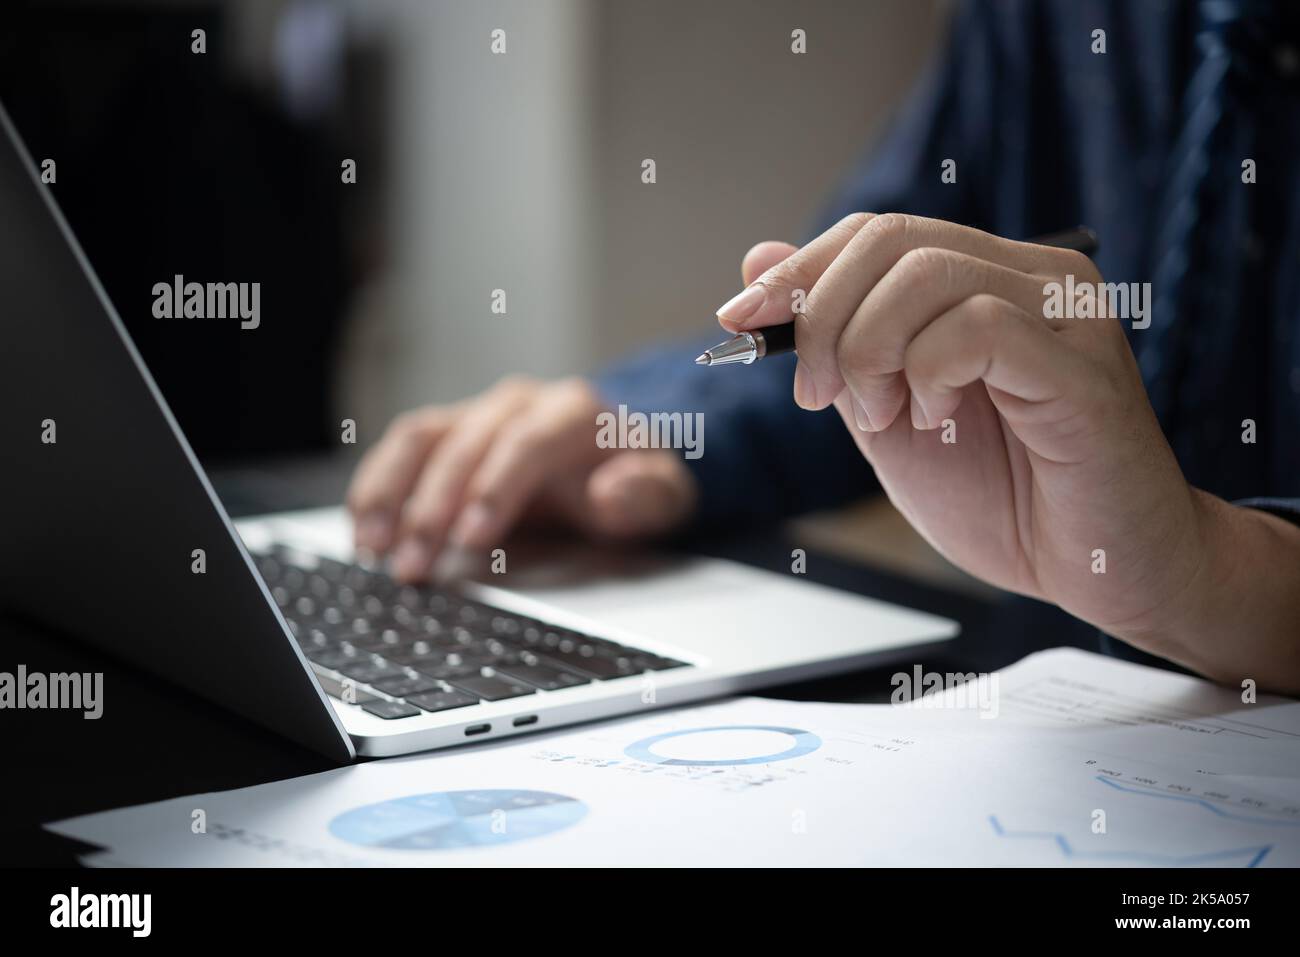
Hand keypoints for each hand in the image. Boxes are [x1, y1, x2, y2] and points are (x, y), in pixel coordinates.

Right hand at [346, 377, 696, 581]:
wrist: (618, 453)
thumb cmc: (637, 478)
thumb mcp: (665, 494)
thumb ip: (646, 494)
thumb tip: (610, 493)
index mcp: (574, 412)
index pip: (527, 442)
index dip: (495, 487)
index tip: (473, 537)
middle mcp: (520, 403)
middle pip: (464, 443)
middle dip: (434, 507)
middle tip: (414, 567)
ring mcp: (479, 413)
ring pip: (421, 438)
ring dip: (390, 493)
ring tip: (373, 549)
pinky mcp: (450, 433)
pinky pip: (404, 449)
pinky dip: (377, 487)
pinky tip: (364, 531)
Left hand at [717, 213, 1205, 647]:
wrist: (1099, 570)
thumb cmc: (1006, 496)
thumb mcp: (885, 413)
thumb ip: (832, 338)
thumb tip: (759, 262)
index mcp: (986, 279)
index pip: (877, 232)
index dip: (799, 271)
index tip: (739, 322)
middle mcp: (1031, 276)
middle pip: (891, 239)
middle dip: (822, 316)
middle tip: (816, 392)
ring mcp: (1063, 312)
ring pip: (928, 273)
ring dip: (872, 351)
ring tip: (888, 417)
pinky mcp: (1081, 365)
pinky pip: (979, 326)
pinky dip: (930, 373)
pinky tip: (937, 417)